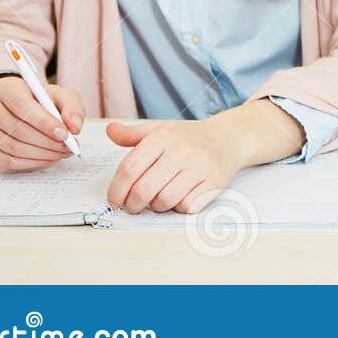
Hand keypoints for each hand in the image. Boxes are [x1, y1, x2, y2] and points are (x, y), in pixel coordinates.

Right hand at [0, 75, 84, 171]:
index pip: (21, 106)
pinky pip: (5, 161)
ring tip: (60, 153)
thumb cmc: (42, 101)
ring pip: (12, 147)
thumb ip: (72, 107)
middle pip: (17, 129)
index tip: (64, 133)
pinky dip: (29, 163)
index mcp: (6, 87)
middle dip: (47, 142)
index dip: (44, 122)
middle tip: (67, 147)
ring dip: (41, 154)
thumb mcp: (61, 96)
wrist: (24, 108)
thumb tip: (74, 126)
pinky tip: (45, 159)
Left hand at [105, 116, 247, 214]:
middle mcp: (182, 150)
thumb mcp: (160, 130)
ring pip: (164, 201)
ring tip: (158, 198)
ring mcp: (200, 167)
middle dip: (132, 205)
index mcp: (163, 137)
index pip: (129, 169)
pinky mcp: (215, 182)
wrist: (228, 139)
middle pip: (144, 190)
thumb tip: (110, 130)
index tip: (115, 199)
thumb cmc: (188, 138)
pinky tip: (180, 196)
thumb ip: (131, 134)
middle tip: (133, 206)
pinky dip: (179, 207)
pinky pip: (187, 206)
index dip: (116, 190)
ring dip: (156, 206)